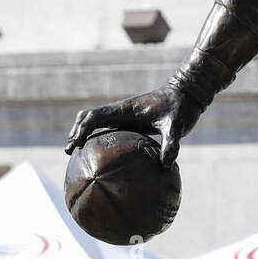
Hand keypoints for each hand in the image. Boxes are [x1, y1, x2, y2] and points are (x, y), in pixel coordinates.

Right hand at [65, 84, 201, 166]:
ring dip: (86, 133)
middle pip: (89, 117)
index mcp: (125, 110)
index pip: (94, 116)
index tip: (74, 145)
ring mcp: (126, 115)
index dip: (81, 129)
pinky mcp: (133, 120)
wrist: (187, 93)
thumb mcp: (177, 126)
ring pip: (98, 122)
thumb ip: (171, 143)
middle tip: (70, 151)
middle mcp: (122, 111)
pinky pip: (111, 128)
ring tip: (80, 154)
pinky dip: (101, 138)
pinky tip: (106, 158)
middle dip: (77, 131)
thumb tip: (165, 165)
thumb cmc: (181, 107)